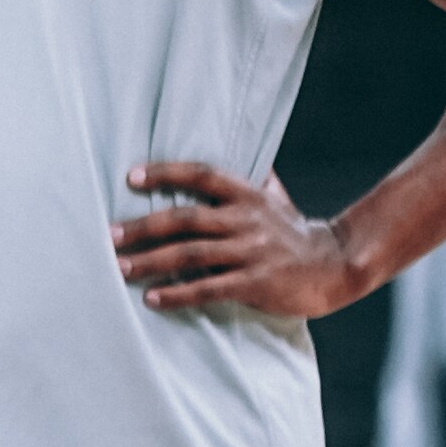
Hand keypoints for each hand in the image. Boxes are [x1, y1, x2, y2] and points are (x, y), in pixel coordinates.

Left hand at [113, 163, 355, 318]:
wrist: (337, 266)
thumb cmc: (297, 233)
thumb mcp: (276, 200)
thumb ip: (252, 179)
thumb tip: (238, 148)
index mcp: (249, 195)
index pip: (202, 174)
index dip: (167, 173)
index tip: (132, 177)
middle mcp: (247, 219)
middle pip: (186, 219)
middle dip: (144, 227)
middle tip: (109, 235)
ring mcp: (251, 251)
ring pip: (191, 254)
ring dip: (150, 262)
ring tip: (119, 267)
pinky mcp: (256, 283)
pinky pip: (208, 288)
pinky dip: (177, 294)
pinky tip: (152, 298)